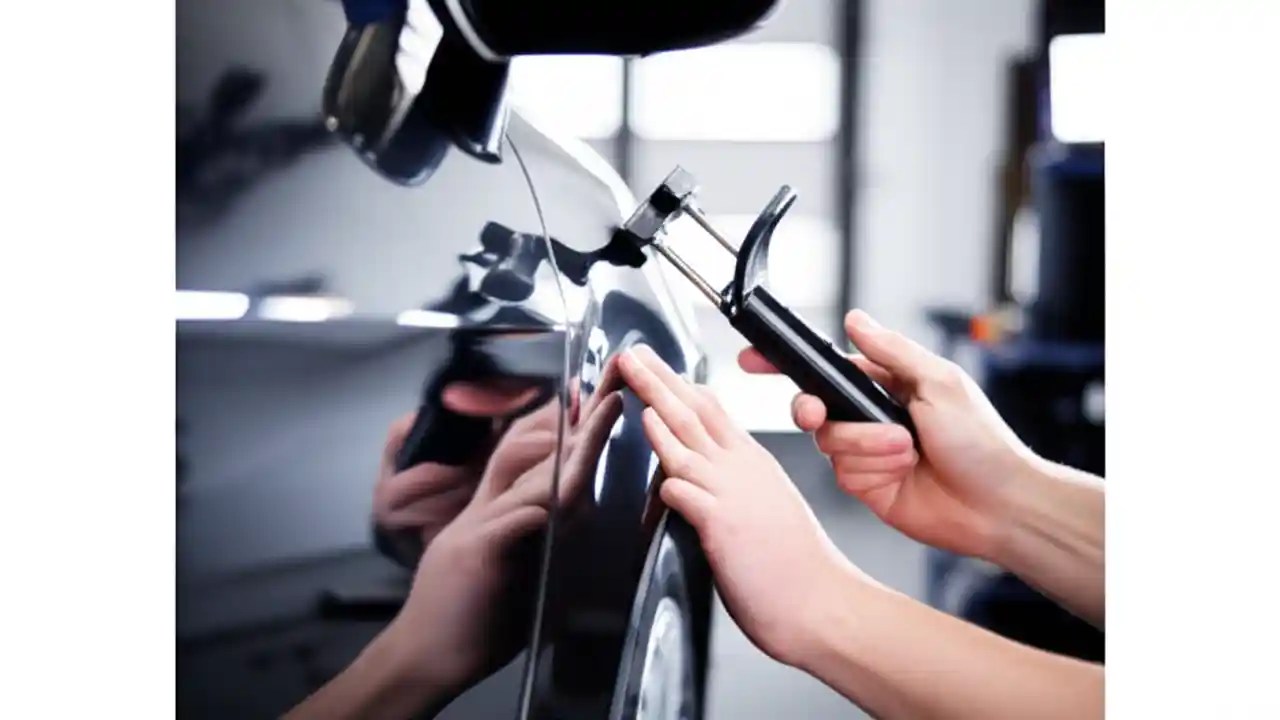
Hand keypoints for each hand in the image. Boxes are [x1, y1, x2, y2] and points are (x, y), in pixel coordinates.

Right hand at [381, 386, 623, 703]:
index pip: (541, 459)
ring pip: (533, 478)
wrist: (426, 652)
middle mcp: (491, 509)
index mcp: (502, 511)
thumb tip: (569, 511)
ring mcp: (481, 528)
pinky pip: (510, 524)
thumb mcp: (508, 562)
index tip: (605, 400)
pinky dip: (534, 509)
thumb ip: (533, 532)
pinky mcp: (475, 555)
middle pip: (538, 452)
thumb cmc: (471, 612)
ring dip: (572, 447)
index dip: (573, 428)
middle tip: (615, 386)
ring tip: (606, 415)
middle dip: (582, 420)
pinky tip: (562, 490)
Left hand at [617, 346, 868, 667]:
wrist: (822, 604)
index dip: (679, 384)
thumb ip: (734, 484)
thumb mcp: (765, 505)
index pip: (710, 410)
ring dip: (656, 412)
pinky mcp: (723, 527)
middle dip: (659, 380)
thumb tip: (704, 477)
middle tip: (632, 354)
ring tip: (632, 384)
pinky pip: (687, 493)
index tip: (655, 365)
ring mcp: (732, 496)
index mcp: (751, 464)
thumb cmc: (794, 566)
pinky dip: (669, 474)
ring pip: (686, 443)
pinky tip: (653, 458)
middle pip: (693, 413)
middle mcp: (741, 471)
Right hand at [739, 309, 1040, 559]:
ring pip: (829, 441)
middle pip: (813, 404)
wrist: (997, 504)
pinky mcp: (865, 485)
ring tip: (907, 450)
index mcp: (885, 384)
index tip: (754, 360)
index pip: (825, 367)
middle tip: (819, 414)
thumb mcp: (939, 381)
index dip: (785, 363)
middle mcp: (869, 417)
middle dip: (813, 409)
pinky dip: (872, 469)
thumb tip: (855, 319)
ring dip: (867, 444)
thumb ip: (891, 351)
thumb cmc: (982, 442)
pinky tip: (902, 472)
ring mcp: (865, 452)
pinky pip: (842, 472)